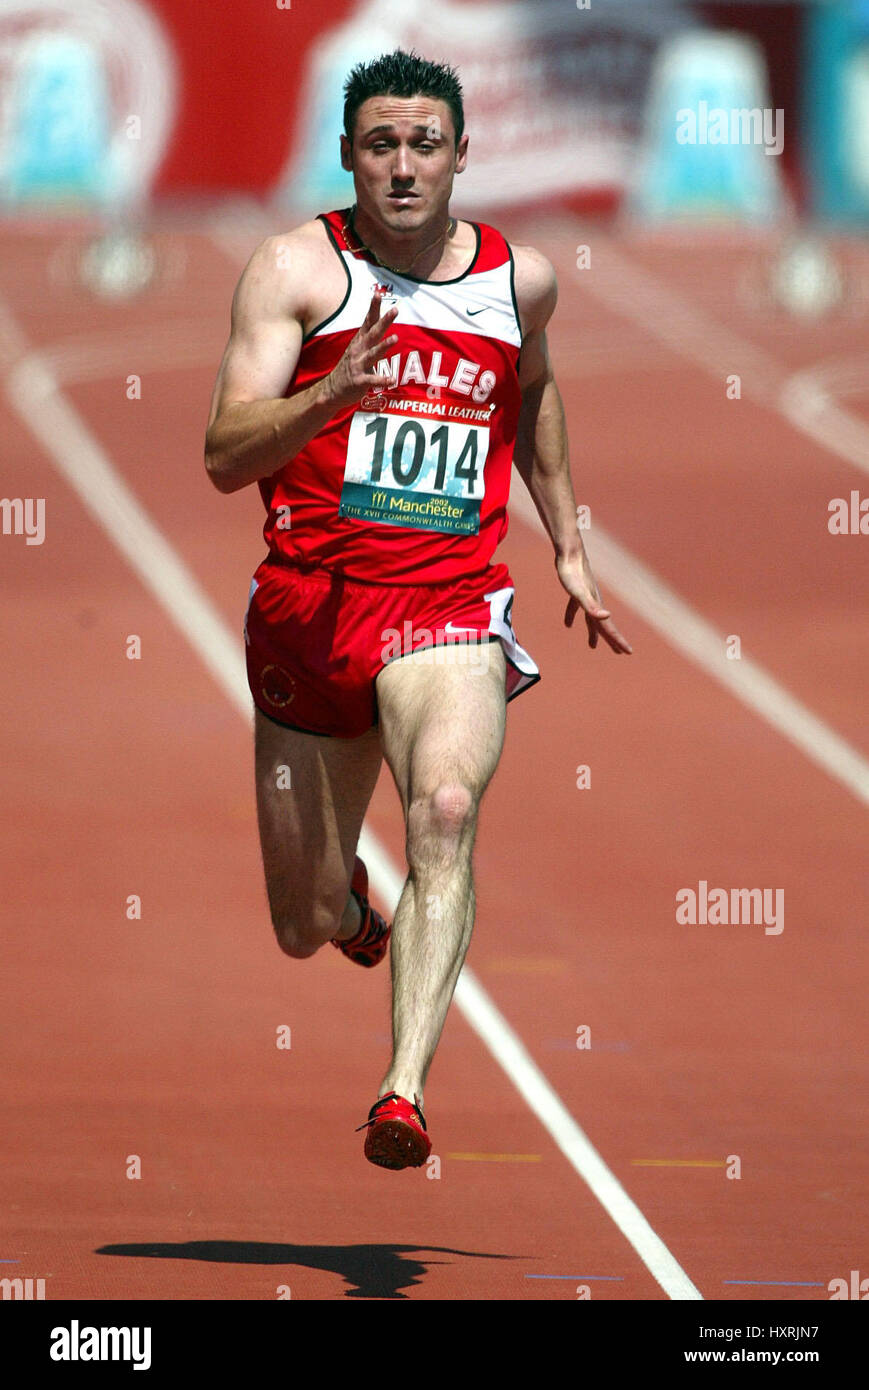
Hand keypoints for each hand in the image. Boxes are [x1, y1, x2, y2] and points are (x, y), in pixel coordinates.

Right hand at [323, 291, 399, 409]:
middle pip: (373, 333)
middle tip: (395, 310)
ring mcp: (358, 365)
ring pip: (373, 353)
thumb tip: (382, 321)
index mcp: (360, 341)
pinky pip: (372, 380)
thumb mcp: (358, 349)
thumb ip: (370, 336)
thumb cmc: (350, 368)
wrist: (332, 390)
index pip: (368, 321)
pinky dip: (382, 380)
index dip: (374, 308)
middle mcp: (358, 350)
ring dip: (384, 345)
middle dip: (384, 321)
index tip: (378, 293)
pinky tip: (392, 380)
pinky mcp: (359, 381)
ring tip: (395, 338)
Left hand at [556, 553, 631, 653]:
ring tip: (592, 645)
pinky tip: (568, 624)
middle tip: (620, 652)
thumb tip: (607, 616)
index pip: (609, 629)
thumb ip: (591, 607)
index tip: (628, 652)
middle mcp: (594, 603)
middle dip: (612, 640)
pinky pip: (576, 609)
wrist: (569, 552)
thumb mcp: (578, 593)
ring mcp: (586, 597)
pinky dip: (572, 617)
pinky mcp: (576, 591)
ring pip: (591, 620)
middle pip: (604, 627)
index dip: (618, 641)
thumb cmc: (572, 573)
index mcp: (596, 607)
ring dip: (594, 632)